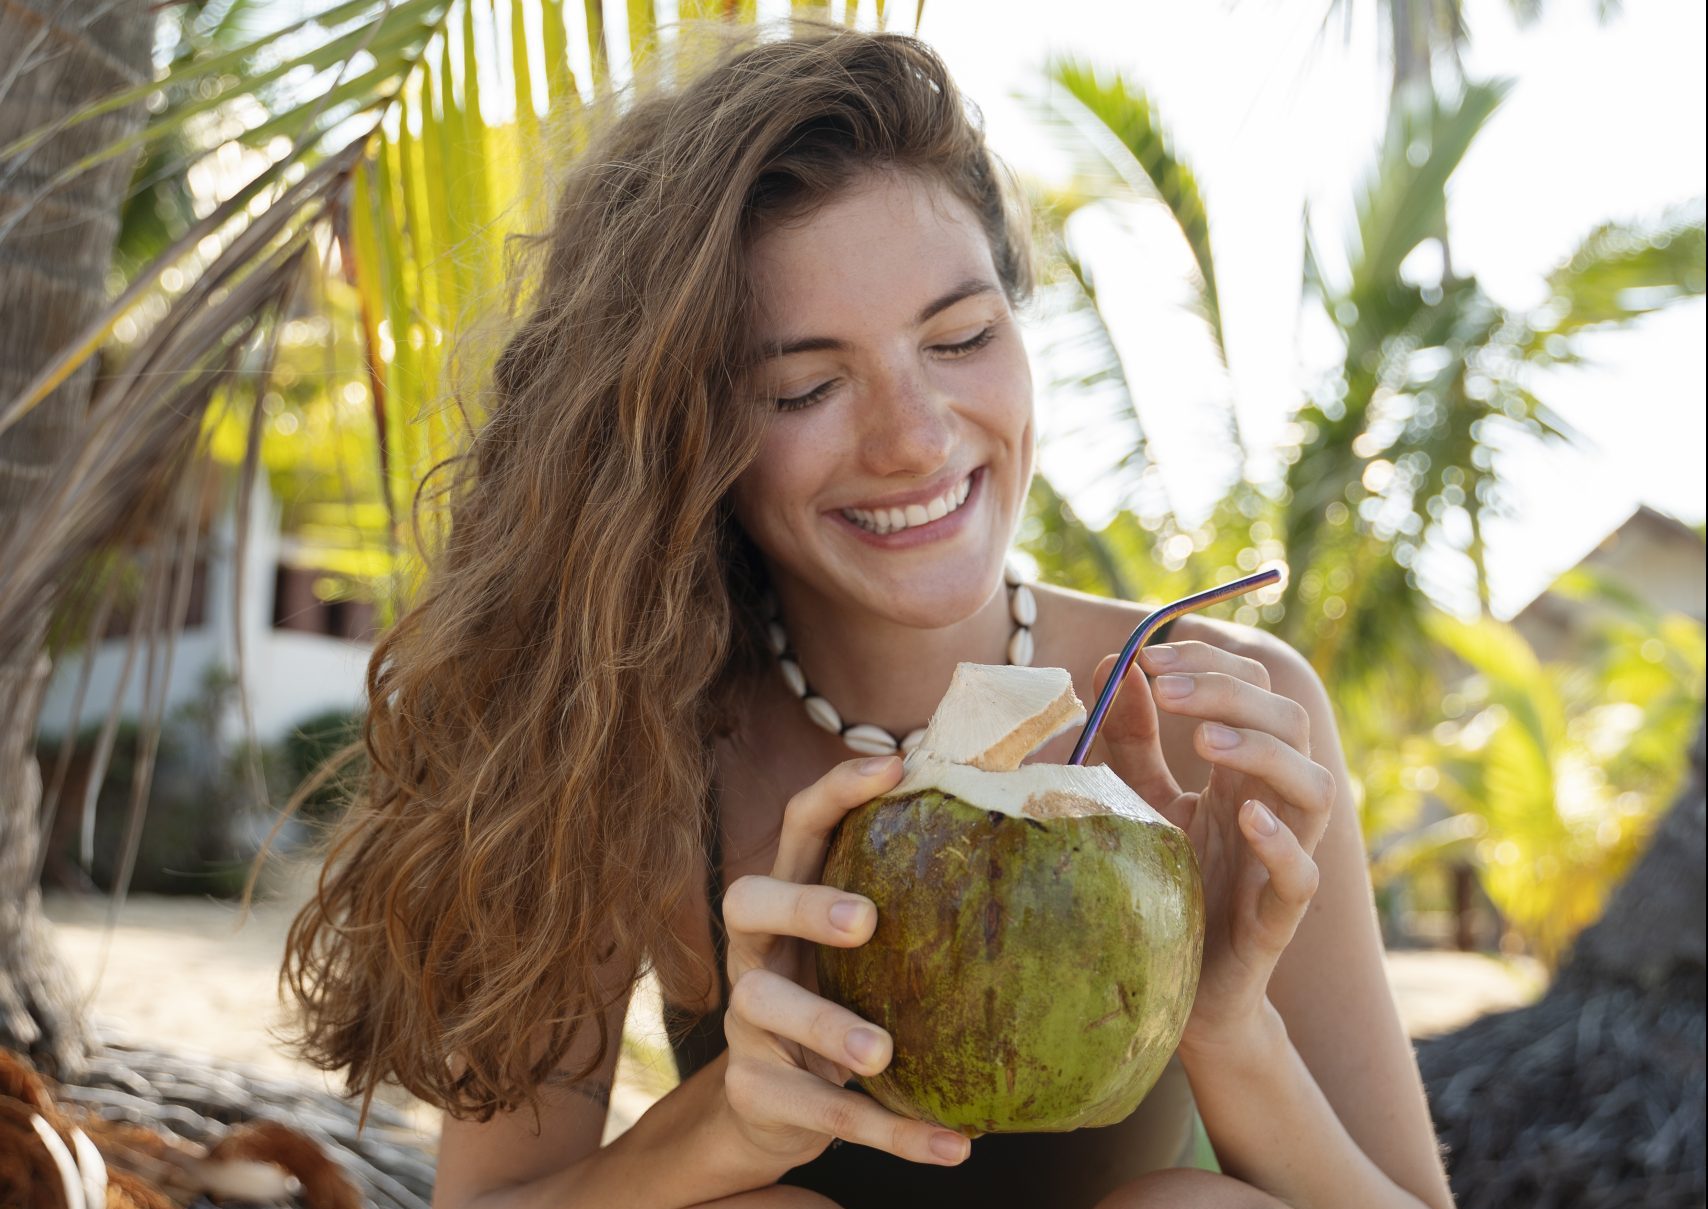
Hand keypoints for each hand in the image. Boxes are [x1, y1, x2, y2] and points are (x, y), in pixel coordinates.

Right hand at [718, 755, 972, 1173]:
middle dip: (803, 902)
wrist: (773, 1110)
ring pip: (765, 1010)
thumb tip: (1033, 837)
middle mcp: (756, 952)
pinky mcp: (754, 1091)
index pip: (799, 827)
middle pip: (747, 901)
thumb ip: (916, 909)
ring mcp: (745, 1022)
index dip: (836, 791)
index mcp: (788, 903)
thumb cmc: (843, 1004)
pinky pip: (819, 1111)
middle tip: (865, 919)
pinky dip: (889, 1133)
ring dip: (827, 1027)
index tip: (892, 764)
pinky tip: (952, 1147)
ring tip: (882, 1052)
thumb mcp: (866, 955)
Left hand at [1090, 641, 1334, 1051]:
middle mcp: (1272, 804)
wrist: (1174, 986)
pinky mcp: (1275, 918)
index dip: (1210, 662)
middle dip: (1230, 693)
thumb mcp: (1137, 796)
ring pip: (1314, 788)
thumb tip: (1114, 661)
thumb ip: (1127, 734)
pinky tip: (1246, 816)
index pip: (1253, 688)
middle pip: (1289, 723)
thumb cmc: (1165, 881)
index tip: (1150, 656)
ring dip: (1263, 753)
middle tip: (1166, 688)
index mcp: (1242, 768)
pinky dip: (1281, 843)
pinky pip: (1302, 876)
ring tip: (1202, 743)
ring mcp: (1281, 859)